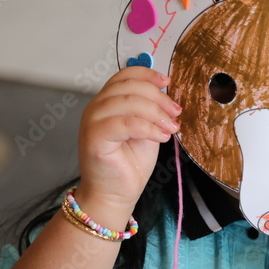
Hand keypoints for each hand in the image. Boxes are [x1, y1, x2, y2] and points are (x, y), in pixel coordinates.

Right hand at [76, 66, 180, 213]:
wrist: (115, 194)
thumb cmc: (129, 164)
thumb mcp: (146, 129)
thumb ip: (150, 109)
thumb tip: (167, 94)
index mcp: (107, 101)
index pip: (125, 75)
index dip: (148, 75)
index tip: (168, 82)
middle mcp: (97, 107)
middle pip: (130, 87)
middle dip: (159, 98)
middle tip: (176, 113)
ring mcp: (92, 121)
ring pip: (129, 102)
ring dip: (156, 114)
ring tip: (171, 128)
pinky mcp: (94, 137)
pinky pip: (125, 123)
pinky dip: (148, 128)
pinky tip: (160, 137)